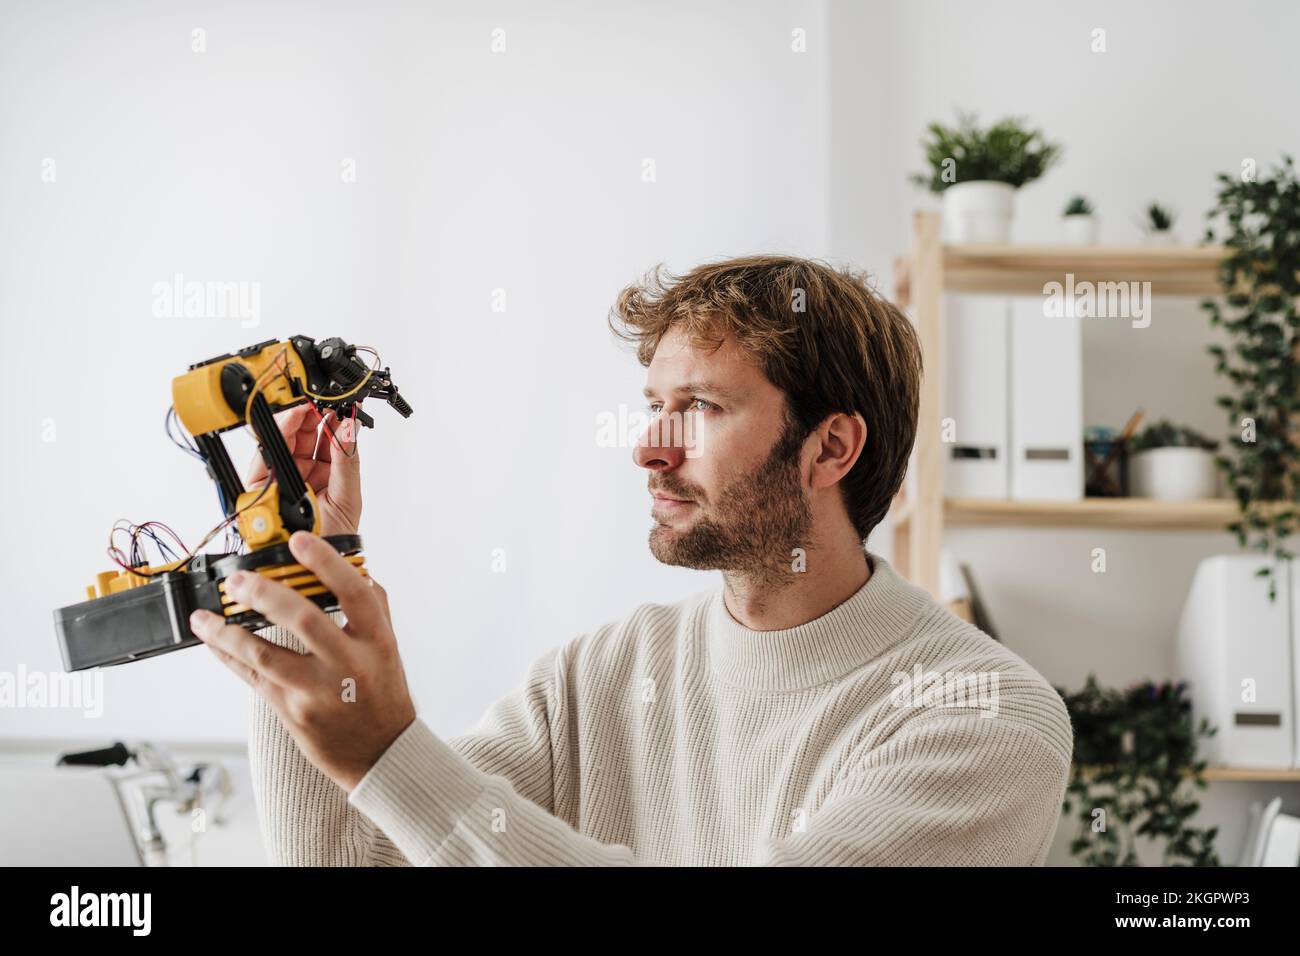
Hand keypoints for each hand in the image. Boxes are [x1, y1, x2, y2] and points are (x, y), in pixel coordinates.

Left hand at [190, 531, 414, 791]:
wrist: (380, 753)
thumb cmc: (383, 695)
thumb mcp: (388, 647)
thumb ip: (370, 609)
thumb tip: (349, 567)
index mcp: (377, 642)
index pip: (355, 593)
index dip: (326, 563)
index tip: (300, 541)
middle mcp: (349, 664)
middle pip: (304, 620)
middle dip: (265, 594)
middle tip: (238, 580)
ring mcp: (318, 691)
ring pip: (265, 655)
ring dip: (228, 632)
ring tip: (205, 615)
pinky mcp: (293, 712)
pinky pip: (252, 679)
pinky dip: (229, 656)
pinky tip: (213, 640)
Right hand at [247, 404, 361, 536]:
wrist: (316, 566)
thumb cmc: (333, 540)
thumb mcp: (348, 496)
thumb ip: (348, 460)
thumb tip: (352, 428)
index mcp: (324, 476)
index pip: (324, 440)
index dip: (330, 421)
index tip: (338, 404)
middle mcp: (302, 475)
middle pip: (302, 436)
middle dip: (311, 415)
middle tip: (320, 400)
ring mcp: (282, 479)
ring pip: (282, 441)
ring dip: (294, 420)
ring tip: (307, 406)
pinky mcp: (262, 485)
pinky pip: (265, 455)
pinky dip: (276, 436)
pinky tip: (291, 422)